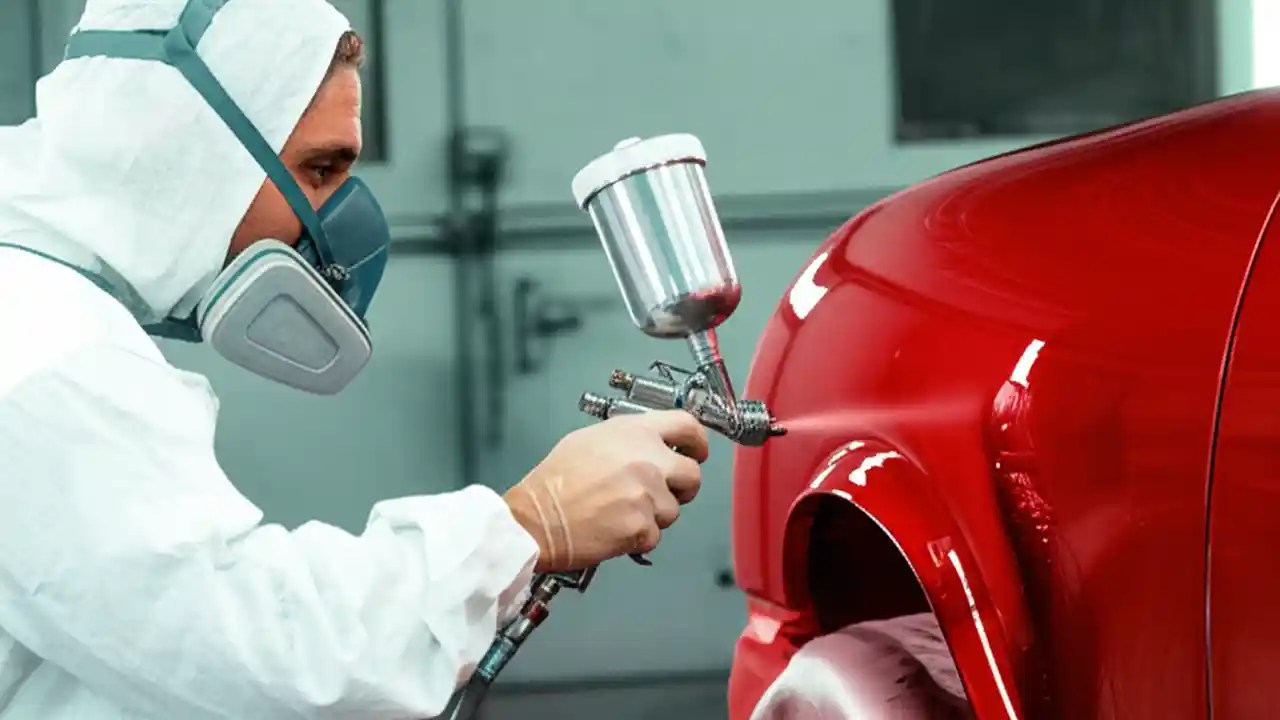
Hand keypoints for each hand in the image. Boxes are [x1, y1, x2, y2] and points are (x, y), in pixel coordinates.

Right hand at [503, 411, 709, 572]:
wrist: (536, 519)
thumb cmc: (555, 482)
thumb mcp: (590, 439)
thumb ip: (629, 439)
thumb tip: (651, 444)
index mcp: (635, 432)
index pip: (688, 427)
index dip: (697, 442)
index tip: (697, 452)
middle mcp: (648, 460)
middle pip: (693, 475)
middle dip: (682, 488)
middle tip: (663, 494)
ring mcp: (647, 494)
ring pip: (673, 510)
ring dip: (653, 516)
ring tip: (619, 512)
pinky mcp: (642, 527)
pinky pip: (654, 535)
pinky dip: (638, 538)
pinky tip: (613, 528)